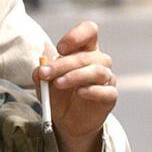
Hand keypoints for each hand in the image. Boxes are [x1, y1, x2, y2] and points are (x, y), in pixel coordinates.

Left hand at [35, 21, 117, 139]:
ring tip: (58, 83)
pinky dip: (93, 91)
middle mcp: (99, 61)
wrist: (67, 120)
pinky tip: (80, 93)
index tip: (59, 48)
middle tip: (46, 74)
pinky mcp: (110, 97)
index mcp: (85, 50)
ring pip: (97, 71)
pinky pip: (107, 91)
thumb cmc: (59, 94)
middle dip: (63, 64)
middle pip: (87, 55)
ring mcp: (107, 79)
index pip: (89, 31)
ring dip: (75, 76)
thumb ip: (42, 71)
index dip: (76, 35)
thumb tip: (41, 67)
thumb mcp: (45, 81)